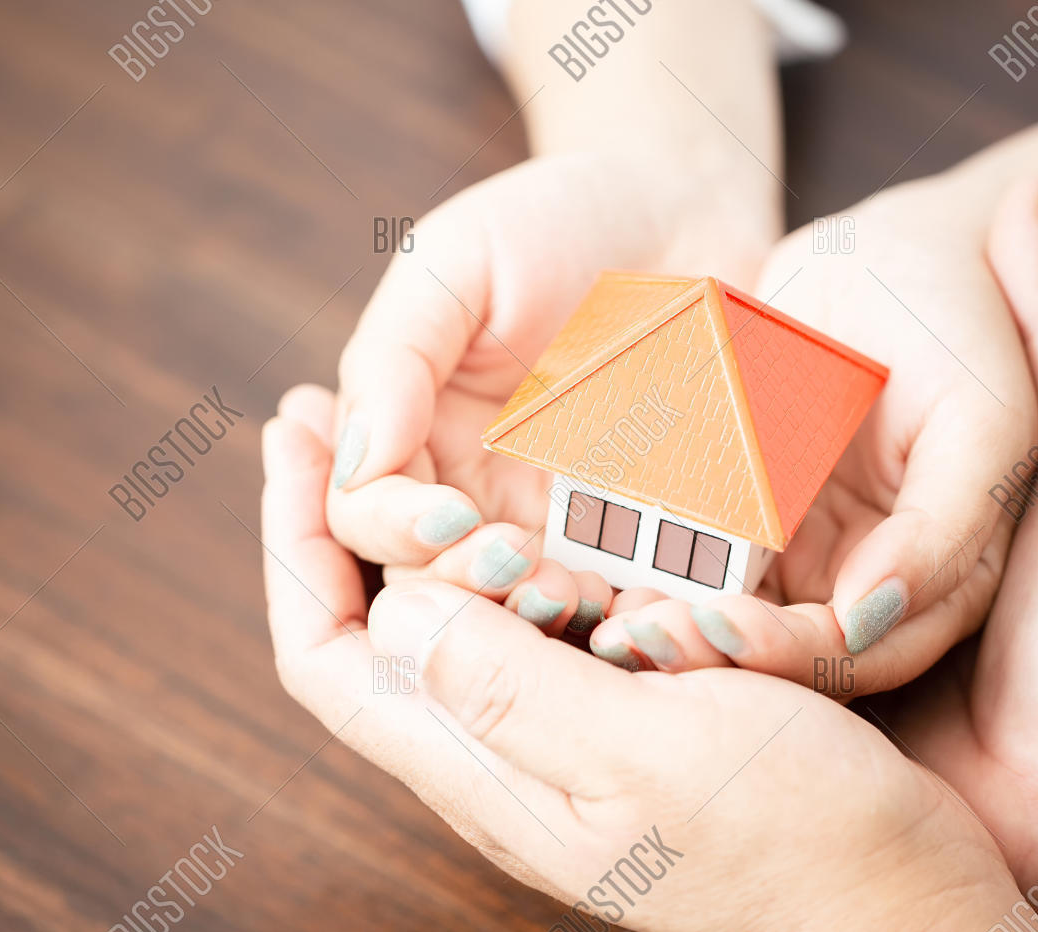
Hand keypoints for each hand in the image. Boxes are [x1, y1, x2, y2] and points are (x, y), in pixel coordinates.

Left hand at [263, 383, 1037, 931]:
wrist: (894, 905)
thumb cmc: (793, 844)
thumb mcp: (652, 754)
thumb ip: (514, 687)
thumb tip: (391, 601)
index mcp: (485, 770)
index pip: (329, 658)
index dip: (294, 546)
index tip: (298, 437)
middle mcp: (498, 756)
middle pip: (367, 631)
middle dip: (333, 520)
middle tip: (327, 413)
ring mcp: (552, 737)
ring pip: (438, 619)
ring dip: (407, 525)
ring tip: (397, 428)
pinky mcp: (611, 713)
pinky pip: (518, 621)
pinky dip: (494, 546)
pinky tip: (516, 493)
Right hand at [324, 150, 774, 635]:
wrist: (685, 213)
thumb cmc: (555, 222)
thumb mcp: (455, 263)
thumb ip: (394, 357)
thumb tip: (352, 460)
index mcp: (411, 438)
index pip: (367, 513)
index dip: (396, 528)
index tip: (448, 517)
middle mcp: (473, 496)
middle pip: (434, 582)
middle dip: (464, 585)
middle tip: (513, 560)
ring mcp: (557, 525)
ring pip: (523, 608)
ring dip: (538, 613)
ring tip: (569, 590)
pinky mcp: (640, 536)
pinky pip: (623, 591)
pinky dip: (624, 605)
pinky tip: (640, 594)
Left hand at [584, 175, 1037, 694]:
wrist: (885, 259)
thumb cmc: (957, 326)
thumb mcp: (982, 421)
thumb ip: (945, 526)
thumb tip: (870, 615)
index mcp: (938, 587)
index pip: (859, 653)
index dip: (793, 654)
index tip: (724, 634)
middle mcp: (859, 587)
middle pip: (778, 652)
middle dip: (707, 650)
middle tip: (640, 639)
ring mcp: (792, 554)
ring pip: (721, 613)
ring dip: (664, 622)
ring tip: (608, 616)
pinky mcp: (733, 514)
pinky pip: (683, 549)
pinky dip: (642, 562)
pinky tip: (592, 563)